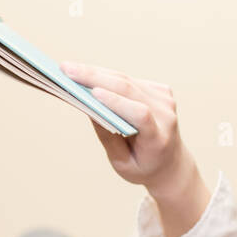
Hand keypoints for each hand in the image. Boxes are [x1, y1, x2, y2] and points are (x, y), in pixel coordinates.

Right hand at [61, 62, 208, 236]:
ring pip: (127, 80)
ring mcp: (165, 100)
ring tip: (70, 69)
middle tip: (67, 70)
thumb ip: (109, 138)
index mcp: (158, 139)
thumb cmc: (142, 167)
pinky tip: (89, 74)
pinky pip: (131, 80)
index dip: (117, 102)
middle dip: (95, 79)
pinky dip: (109, 77)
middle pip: (130, 89)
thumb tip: (90, 108)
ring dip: (97, 73)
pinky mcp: (161, 90)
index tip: (93, 93)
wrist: (170, 163)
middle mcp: (166, 115)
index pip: (139, 114)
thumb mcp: (122, 164)